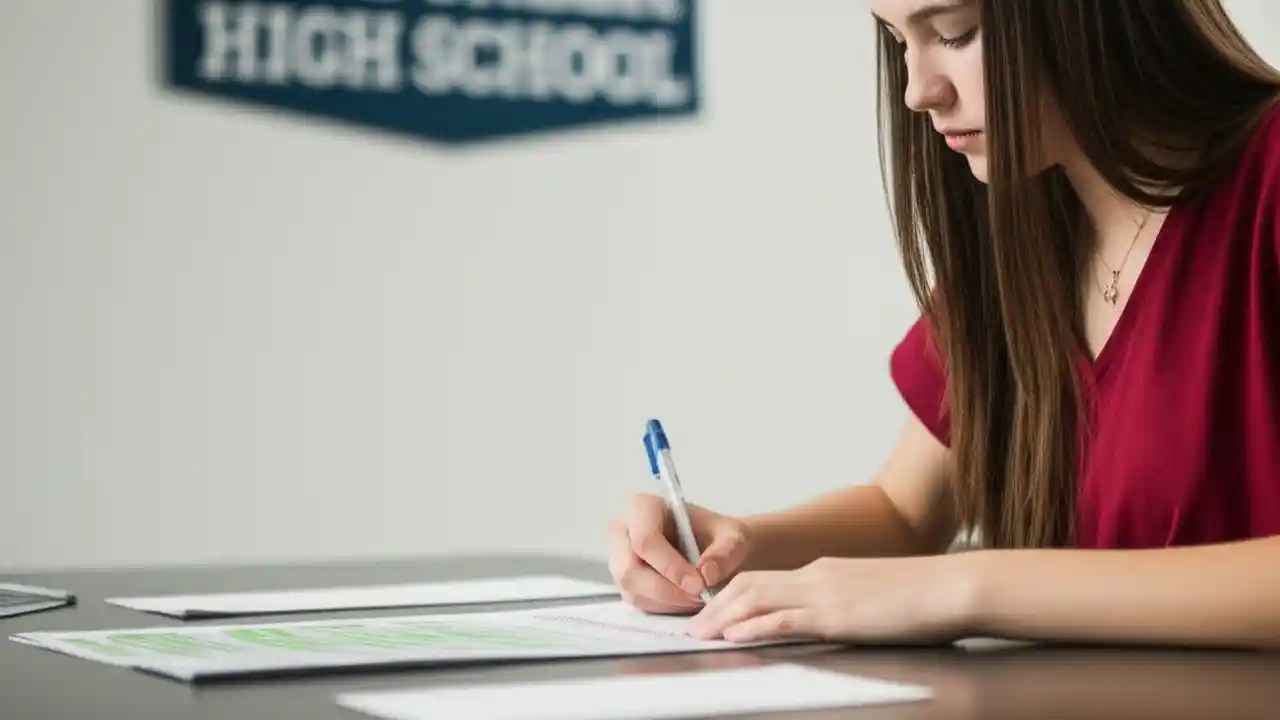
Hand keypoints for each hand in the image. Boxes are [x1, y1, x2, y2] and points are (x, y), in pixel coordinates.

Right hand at [607, 493, 752, 613]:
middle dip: (667, 589)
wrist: (718, 549)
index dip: (669, 565)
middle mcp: (622, 531)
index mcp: (642, 507)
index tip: (698, 584)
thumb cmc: (720, 536)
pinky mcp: (626, 584)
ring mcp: (619, 560)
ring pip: (633, 591)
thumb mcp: (733, 537)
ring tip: (699, 598)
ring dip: (669, 601)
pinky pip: (639, 603)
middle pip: (630, 570)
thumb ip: (725, 552)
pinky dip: (666, 608)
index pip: (644, 539)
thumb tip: (706, 573)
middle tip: (700, 596)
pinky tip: (688, 600)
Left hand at [686, 554, 978, 643]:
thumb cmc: (922, 596)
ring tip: (700, 634)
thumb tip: (832, 621)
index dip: (732, 597)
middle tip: (693, 627)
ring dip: (722, 617)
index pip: (765, 581)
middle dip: (716, 607)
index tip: (712, 614)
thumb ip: (844, 605)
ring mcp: (825, 593)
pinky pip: (784, 618)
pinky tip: (735, 635)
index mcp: (824, 572)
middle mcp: (817, 576)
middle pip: (749, 585)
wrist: (952, 585)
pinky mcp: (837, 614)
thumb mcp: (871, 597)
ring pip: (756, 598)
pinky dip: (754, 626)